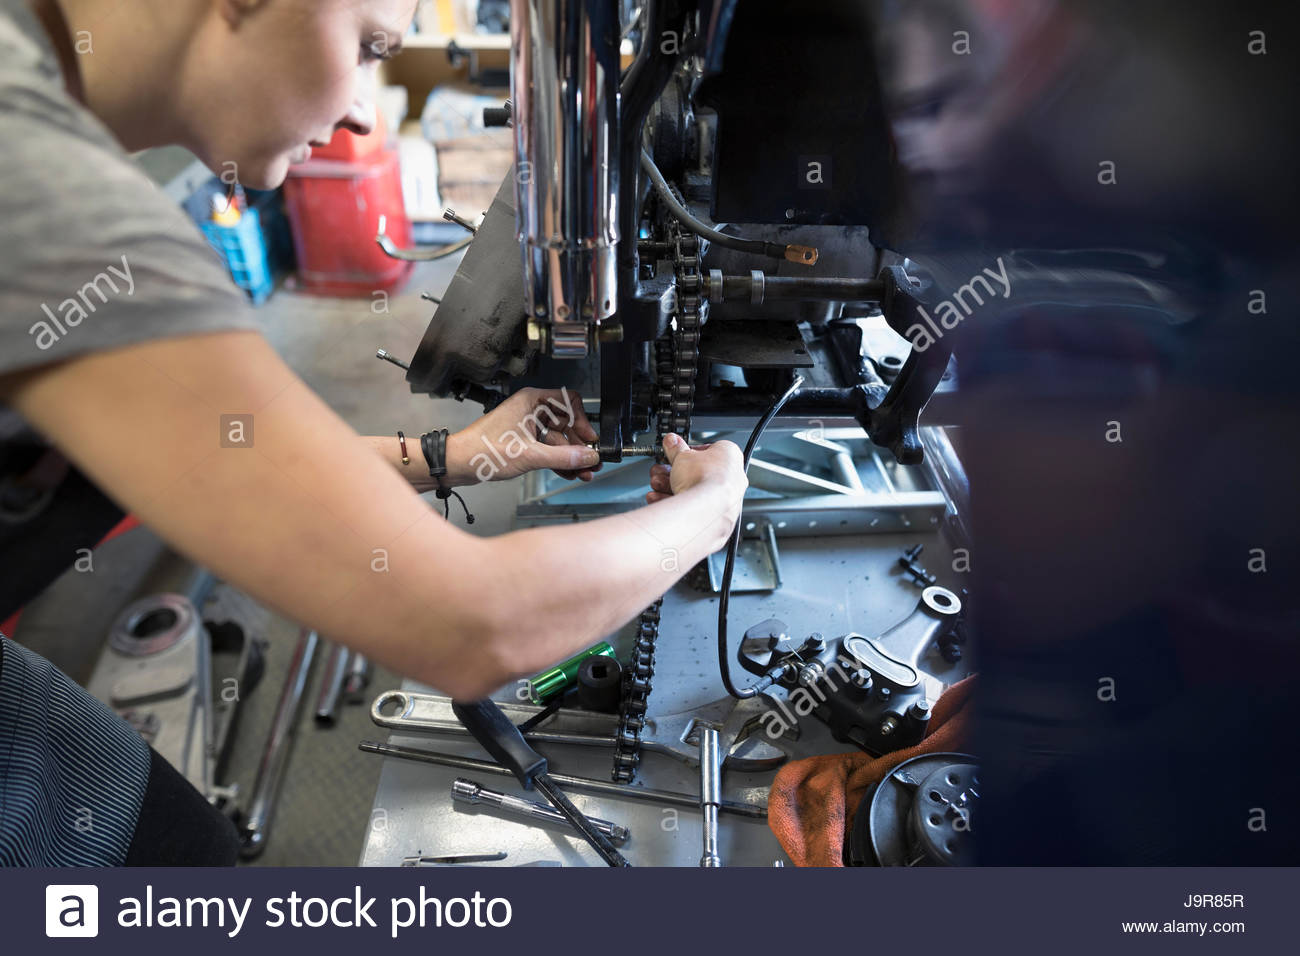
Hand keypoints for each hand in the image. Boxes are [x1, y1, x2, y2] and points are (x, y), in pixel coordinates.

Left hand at [448, 387, 600, 483]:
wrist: (459, 463)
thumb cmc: (482, 449)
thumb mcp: (529, 455)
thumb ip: (563, 457)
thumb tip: (588, 456)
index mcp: (531, 401)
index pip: (569, 401)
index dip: (582, 420)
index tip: (589, 438)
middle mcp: (531, 410)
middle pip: (566, 424)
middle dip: (579, 444)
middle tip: (591, 460)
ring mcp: (527, 427)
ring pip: (558, 440)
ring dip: (571, 457)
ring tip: (584, 472)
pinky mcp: (523, 442)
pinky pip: (548, 449)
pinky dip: (559, 461)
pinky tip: (570, 473)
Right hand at [645, 434, 746, 516]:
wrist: (705, 510)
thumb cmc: (704, 479)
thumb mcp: (682, 456)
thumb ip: (675, 448)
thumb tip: (672, 442)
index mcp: (730, 455)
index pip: (706, 451)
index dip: (685, 453)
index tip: (673, 455)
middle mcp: (732, 478)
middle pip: (697, 473)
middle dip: (673, 473)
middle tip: (661, 472)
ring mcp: (726, 499)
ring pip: (694, 491)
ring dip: (670, 487)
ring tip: (657, 485)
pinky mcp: (717, 517)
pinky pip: (694, 507)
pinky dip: (677, 503)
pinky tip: (661, 499)